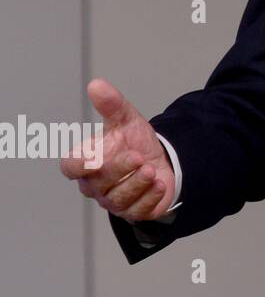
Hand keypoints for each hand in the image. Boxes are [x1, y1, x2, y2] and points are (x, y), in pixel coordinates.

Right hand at [60, 78, 176, 222]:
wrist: (161, 159)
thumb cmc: (134, 141)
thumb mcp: (126, 119)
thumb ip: (111, 105)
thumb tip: (96, 85)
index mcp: (86, 162)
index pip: (71, 167)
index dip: (78, 165)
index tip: (93, 158)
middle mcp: (95, 184)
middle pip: (99, 182)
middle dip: (119, 169)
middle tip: (137, 156)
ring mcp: (113, 200)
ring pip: (117, 198)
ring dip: (136, 183)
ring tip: (150, 169)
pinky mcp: (133, 211)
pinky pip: (137, 210)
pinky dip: (149, 197)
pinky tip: (159, 183)